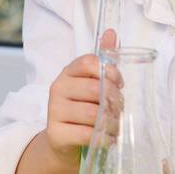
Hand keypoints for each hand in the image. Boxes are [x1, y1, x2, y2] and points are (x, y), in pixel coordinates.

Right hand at [43, 29, 119, 158]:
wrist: (62, 141)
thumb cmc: (82, 108)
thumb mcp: (92, 83)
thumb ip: (103, 59)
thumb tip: (111, 33)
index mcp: (68, 72)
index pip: (88, 62)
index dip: (109, 72)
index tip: (120, 84)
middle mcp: (58, 88)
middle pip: (94, 88)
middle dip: (114, 100)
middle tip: (120, 109)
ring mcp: (54, 111)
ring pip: (92, 114)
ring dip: (111, 122)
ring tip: (116, 126)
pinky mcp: (56, 134)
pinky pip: (86, 134)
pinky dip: (103, 138)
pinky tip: (108, 138)